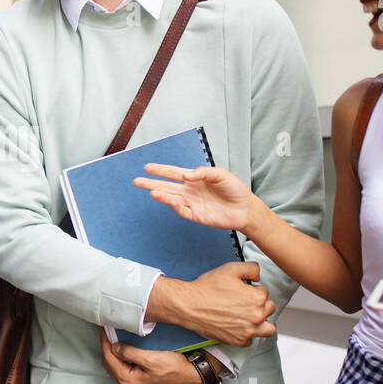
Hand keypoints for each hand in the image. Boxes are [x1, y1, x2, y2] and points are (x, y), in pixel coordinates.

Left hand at [99, 330, 210, 383]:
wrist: (193, 377)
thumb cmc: (176, 368)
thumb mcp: (151, 358)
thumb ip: (129, 353)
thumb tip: (114, 347)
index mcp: (128, 383)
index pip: (109, 359)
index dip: (105, 342)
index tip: (104, 330)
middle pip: (110, 366)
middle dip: (108, 349)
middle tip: (109, 333)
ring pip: (117, 371)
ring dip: (115, 356)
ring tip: (116, 341)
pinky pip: (125, 376)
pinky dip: (123, 364)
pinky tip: (126, 354)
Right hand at [133, 164, 255, 233]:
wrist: (245, 208)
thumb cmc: (234, 190)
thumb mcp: (220, 174)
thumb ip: (203, 172)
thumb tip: (187, 174)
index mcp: (194, 179)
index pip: (173, 173)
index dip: (161, 170)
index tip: (148, 167)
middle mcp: (189, 191)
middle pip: (166, 186)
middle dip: (151, 183)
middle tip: (137, 181)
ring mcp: (191, 203)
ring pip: (171, 199)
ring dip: (161, 195)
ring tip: (151, 192)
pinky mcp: (196, 215)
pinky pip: (182, 211)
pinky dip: (175, 206)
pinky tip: (171, 201)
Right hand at [153, 262, 275, 346]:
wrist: (189, 305)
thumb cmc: (207, 288)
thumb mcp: (230, 269)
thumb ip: (252, 268)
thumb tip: (258, 275)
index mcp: (257, 298)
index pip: (265, 293)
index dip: (253, 290)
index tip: (242, 291)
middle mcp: (256, 316)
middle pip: (269, 309)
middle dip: (259, 304)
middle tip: (244, 302)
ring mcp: (248, 331)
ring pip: (268, 328)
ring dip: (261, 322)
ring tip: (249, 317)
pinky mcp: (238, 341)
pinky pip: (251, 340)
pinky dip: (246, 334)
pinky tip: (237, 326)